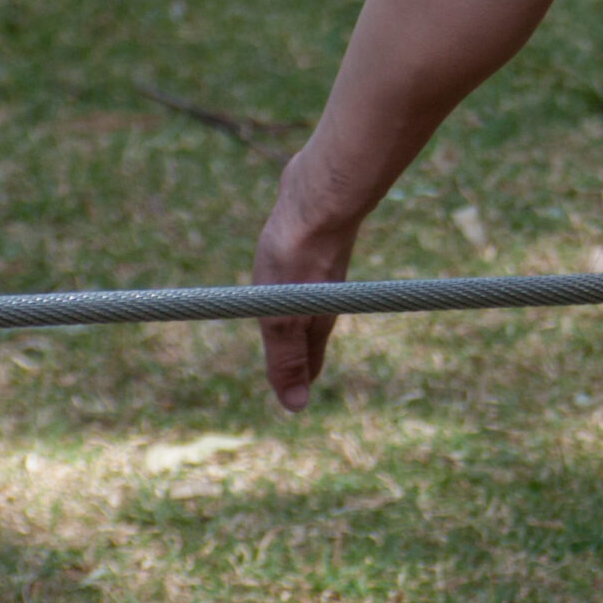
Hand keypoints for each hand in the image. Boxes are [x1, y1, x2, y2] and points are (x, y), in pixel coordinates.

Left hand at [249, 166, 360, 413]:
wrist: (319, 196)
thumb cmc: (298, 256)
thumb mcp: (282, 317)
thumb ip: (286, 359)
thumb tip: (296, 407)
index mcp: (315, 322)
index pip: (308, 363)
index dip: (297, 382)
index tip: (290, 399)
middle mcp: (320, 300)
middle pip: (308, 336)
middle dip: (298, 356)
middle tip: (286, 374)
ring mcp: (317, 271)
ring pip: (306, 304)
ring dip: (296, 320)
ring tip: (285, 332)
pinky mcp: (309, 245)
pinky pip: (300, 273)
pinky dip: (292, 286)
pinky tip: (288, 277)